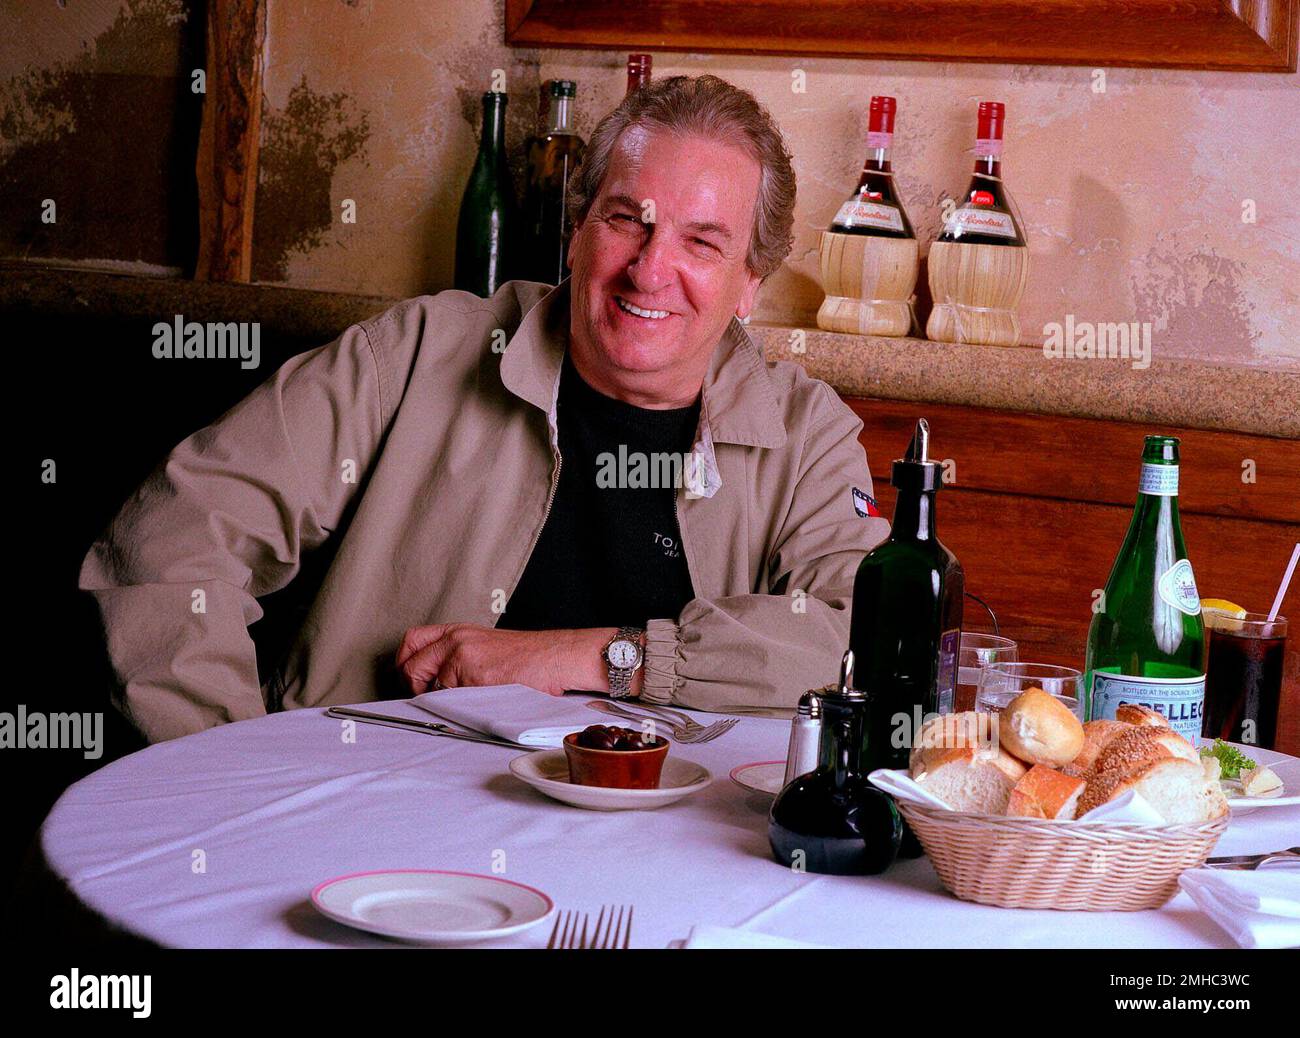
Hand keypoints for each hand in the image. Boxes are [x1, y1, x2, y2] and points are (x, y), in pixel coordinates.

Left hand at [395, 624, 625, 696]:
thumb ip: (458, 658)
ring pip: (428, 685)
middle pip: (410, 663)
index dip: (404, 663)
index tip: (408, 679)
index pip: (412, 641)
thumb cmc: (528, 658)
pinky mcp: (475, 674)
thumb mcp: (486, 647)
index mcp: (458, 631)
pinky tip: (472, 705)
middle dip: (410, 684)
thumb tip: (434, 684)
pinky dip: (455, 706)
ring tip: (458, 703)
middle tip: (423, 696)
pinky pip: (450, 697)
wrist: (556, 657)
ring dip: (438, 699)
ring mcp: (464, 656)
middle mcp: (457, 639)